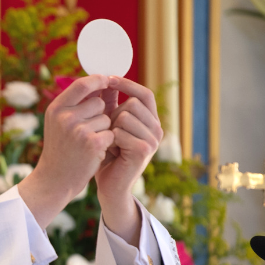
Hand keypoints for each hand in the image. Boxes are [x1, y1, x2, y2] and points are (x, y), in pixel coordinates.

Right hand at [18, 75, 114, 226]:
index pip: (81, 84)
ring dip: (103, 130)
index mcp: (56, 109)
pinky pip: (111, 133)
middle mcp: (65, 117)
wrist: (54, 180)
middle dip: (100, 114)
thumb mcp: (60, 123)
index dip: (97, 80)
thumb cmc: (60, 149)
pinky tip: (94, 152)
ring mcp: (78, 130)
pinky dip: (107, 143)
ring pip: (106, 119)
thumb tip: (103, 81)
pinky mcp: (92, 144)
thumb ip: (77, 103)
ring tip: (88, 143)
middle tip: (88, 131)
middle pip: (98, 102)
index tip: (107, 81)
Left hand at [95, 77, 162, 246]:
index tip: (109, 78)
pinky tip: (112, 152)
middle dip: (115, 115)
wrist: (110, 186)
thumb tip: (107, 79)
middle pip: (133, 103)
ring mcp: (153, 141)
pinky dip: (110, 141)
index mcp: (152, 122)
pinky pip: (120, 132)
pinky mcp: (144, 151)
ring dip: (111, 129)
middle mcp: (157, 129)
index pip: (145, 94)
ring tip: (111, 144)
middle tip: (110, 133)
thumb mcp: (110, 125)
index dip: (128, 84)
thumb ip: (111, 104)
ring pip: (125, 116)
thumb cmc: (109, 156)